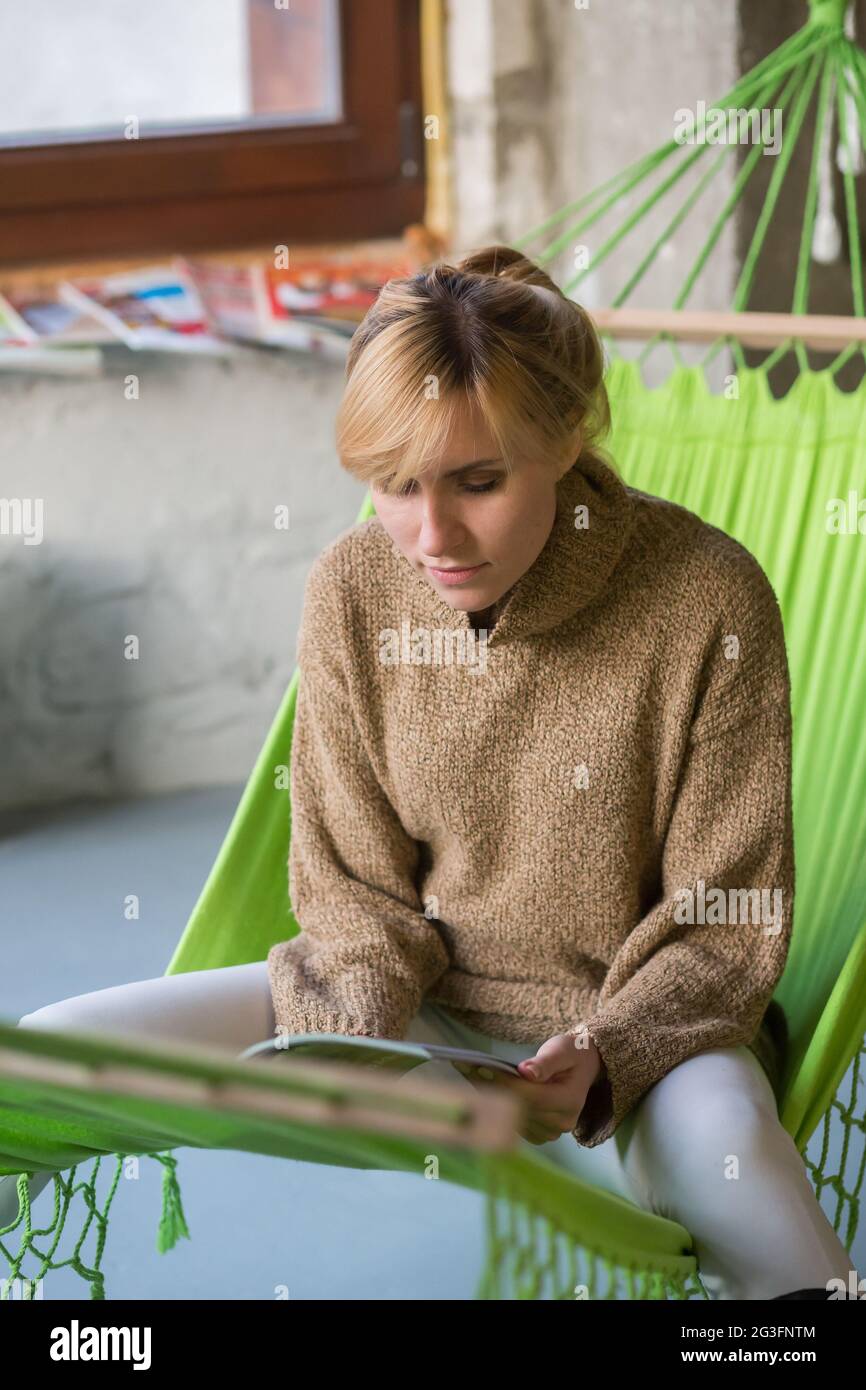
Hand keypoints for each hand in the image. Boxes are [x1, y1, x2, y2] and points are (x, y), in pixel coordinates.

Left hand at [454, 1032, 603, 1144]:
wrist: (583, 1068)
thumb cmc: (571, 1054)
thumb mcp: (562, 1049)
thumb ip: (545, 1062)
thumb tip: (526, 1072)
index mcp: (569, 1100)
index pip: (529, 1094)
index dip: (504, 1081)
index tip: (480, 1066)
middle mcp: (561, 1122)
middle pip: (517, 1107)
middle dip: (491, 1087)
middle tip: (465, 1067)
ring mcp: (550, 1132)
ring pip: (511, 1117)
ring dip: (490, 1098)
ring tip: (471, 1075)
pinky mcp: (538, 1135)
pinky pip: (512, 1124)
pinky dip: (498, 1107)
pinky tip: (486, 1090)